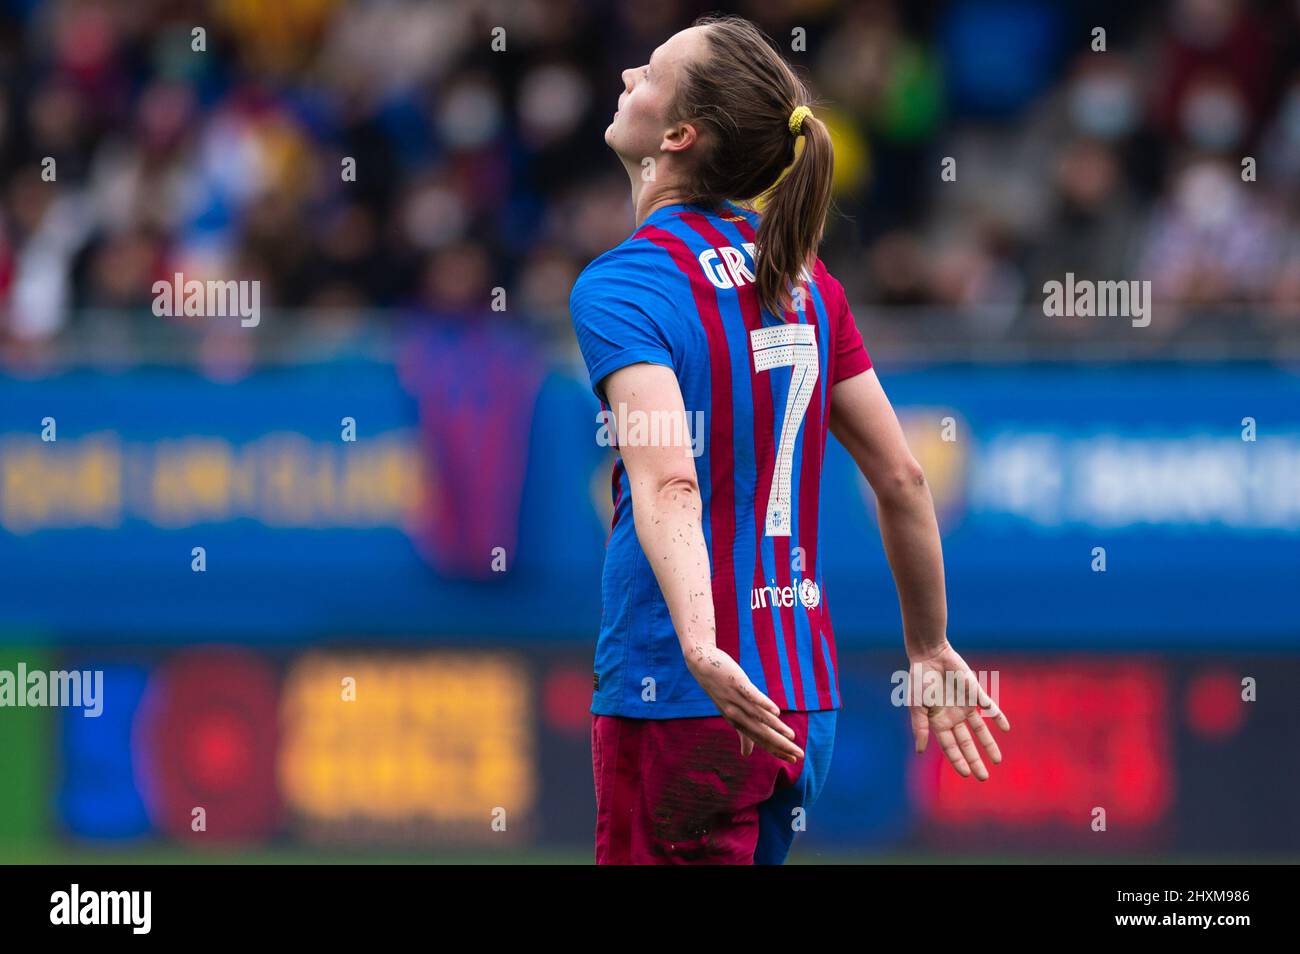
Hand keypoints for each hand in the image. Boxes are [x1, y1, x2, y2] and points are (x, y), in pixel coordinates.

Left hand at [684, 642, 803, 762]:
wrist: (701, 666)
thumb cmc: (719, 691)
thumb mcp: (730, 713)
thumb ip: (742, 733)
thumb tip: (746, 755)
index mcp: (736, 722)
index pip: (760, 740)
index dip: (777, 750)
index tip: (794, 760)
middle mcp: (736, 714)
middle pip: (762, 733)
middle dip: (781, 745)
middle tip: (800, 755)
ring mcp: (736, 699)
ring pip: (759, 716)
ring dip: (776, 727)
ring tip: (792, 736)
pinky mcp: (736, 683)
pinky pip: (751, 695)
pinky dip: (764, 704)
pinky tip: (777, 711)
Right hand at [907, 641, 1009, 779]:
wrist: (930, 655)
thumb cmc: (919, 680)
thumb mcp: (916, 705)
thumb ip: (919, 727)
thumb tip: (920, 751)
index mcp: (938, 721)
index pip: (950, 746)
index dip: (958, 760)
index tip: (966, 774)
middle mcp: (953, 717)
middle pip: (966, 743)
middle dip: (974, 760)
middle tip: (983, 777)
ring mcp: (965, 706)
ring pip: (980, 730)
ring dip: (989, 744)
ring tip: (997, 760)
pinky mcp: (975, 693)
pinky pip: (989, 708)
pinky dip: (998, 717)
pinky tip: (1006, 728)